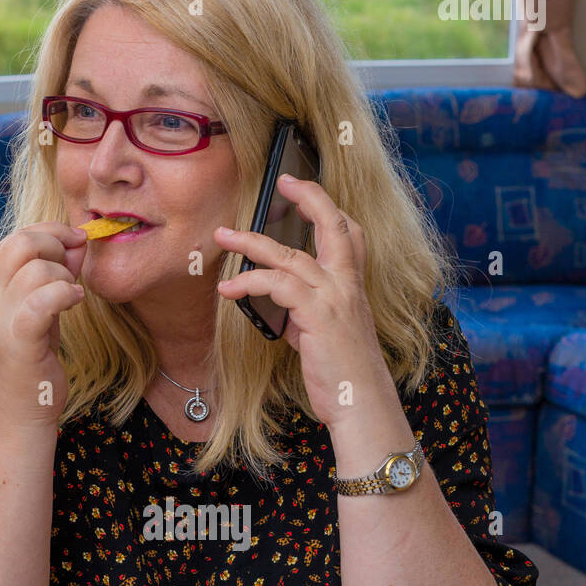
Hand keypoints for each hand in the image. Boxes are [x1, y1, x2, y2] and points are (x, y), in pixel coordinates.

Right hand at [0, 221, 86, 424]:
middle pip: (22, 243)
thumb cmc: (30, 361)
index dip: (51, 232)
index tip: (76, 240)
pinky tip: (76, 303)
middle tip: (74, 268)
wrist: (16, 413)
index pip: (16, 237)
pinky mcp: (19, 338)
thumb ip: (53, 274)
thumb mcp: (39, 310)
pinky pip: (45, 299)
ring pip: (38, 269)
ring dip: (65, 277)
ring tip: (71, 297)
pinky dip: (66, 294)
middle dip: (57, 246)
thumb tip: (77, 242)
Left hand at [214, 176, 384, 431]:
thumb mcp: (324, 337)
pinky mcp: (318, 315)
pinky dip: (249, 281)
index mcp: (353, 288)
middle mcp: (348, 286)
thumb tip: (279, 309)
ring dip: (251, 243)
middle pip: (333, 225)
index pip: (350, 234)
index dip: (329, 208)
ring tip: (224, 237)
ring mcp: (334, 298)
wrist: (361, 403)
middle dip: (308, 197)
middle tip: (283, 182)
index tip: (304, 192)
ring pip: (290, 255)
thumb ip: (304, 316)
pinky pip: (277, 285)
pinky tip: (229, 288)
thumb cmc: (344, 376)